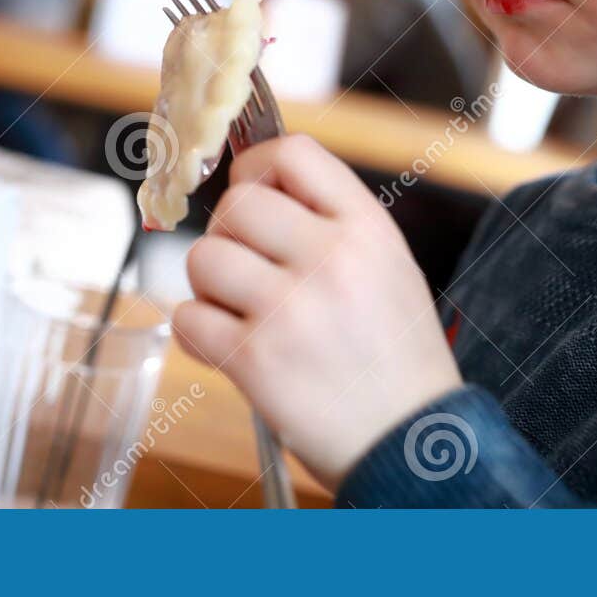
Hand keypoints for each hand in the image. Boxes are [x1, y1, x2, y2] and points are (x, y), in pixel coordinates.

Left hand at [174, 134, 463, 489]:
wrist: (408, 444)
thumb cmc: (396, 356)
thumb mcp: (390, 266)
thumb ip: (332, 222)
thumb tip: (257, 183)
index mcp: (368, 229)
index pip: (293, 152)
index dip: (258, 166)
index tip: (254, 191)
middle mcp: (330, 259)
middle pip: (237, 203)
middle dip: (230, 233)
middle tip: (248, 266)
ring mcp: (290, 309)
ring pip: (202, 256)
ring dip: (210, 284)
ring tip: (241, 309)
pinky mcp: (255, 360)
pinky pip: (187, 318)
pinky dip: (196, 332)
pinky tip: (226, 345)